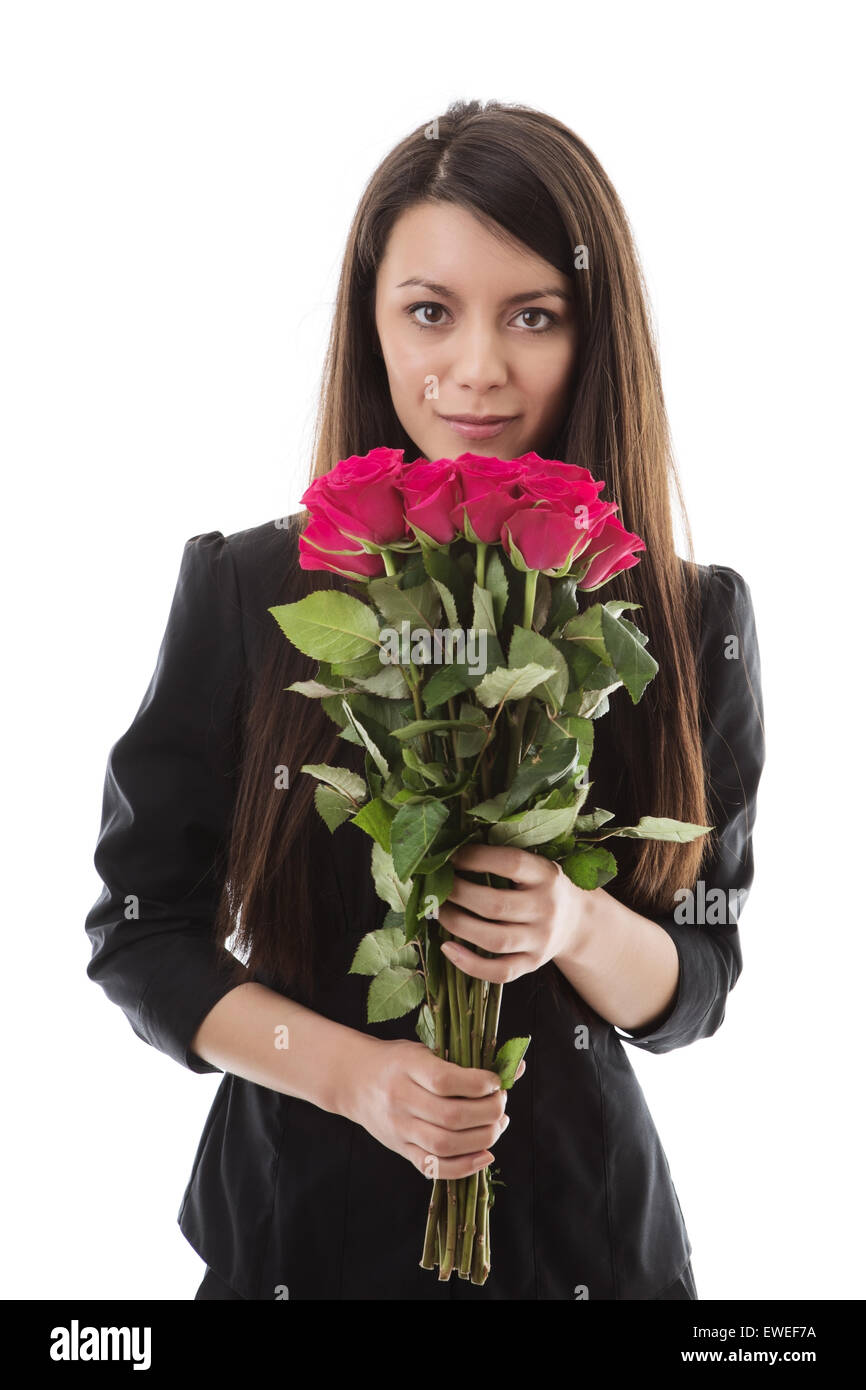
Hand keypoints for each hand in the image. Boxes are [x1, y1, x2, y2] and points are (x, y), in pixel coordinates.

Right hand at [343, 1036, 525, 1179]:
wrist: (353, 1079)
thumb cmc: (396, 1061)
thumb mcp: (425, 1049)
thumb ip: (465, 1060)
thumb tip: (516, 1067)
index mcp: (407, 1067)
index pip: (445, 1081)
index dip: (478, 1084)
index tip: (495, 1081)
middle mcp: (400, 1099)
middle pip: (451, 1117)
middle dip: (488, 1113)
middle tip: (501, 1104)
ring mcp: (399, 1129)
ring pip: (445, 1145)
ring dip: (482, 1139)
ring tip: (497, 1126)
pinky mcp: (401, 1150)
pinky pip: (434, 1168)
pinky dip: (464, 1167)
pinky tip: (485, 1156)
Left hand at [437, 843, 587, 983]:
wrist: (576, 922)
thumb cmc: (542, 887)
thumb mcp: (535, 865)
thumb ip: (503, 859)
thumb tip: (452, 849)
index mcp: (547, 875)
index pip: (511, 864)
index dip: (476, 858)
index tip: (451, 856)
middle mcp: (546, 908)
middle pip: (496, 905)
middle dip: (459, 894)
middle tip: (438, 887)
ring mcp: (540, 940)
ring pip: (494, 939)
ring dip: (458, 925)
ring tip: (439, 912)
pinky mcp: (532, 964)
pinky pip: (500, 971)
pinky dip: (470, 964)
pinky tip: (447, 948)